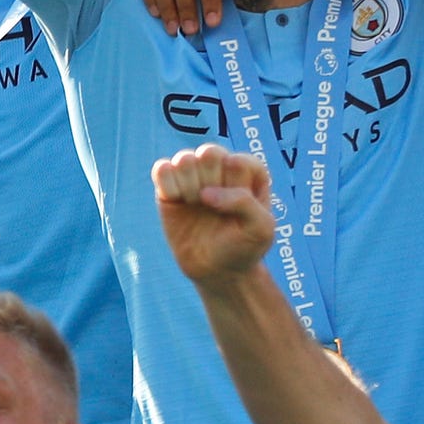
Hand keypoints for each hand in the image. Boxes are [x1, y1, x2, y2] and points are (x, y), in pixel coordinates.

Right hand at [153, 144, 276, 288]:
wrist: (218, 271)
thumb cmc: (244, 247)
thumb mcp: (261, 229)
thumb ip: (244, 203)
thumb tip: (205, 194)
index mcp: (248, 173)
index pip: (239, 162)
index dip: (236, 188)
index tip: (239, 212)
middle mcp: (220, 169)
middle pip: (210, 152)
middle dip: (212, 182)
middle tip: (214, 207)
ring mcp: (194, 176)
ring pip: (184, 158)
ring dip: (189, 185)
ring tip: (195, 205)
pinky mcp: (169, 188)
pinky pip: (162, 169)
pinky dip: (167, 185)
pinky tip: (176, 201)